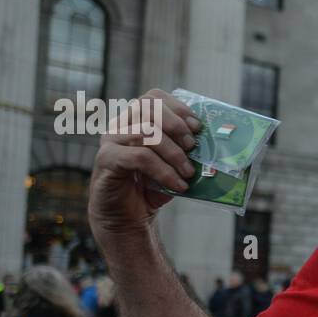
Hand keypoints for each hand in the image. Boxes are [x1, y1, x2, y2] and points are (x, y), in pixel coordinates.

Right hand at [88, 89, 200, 236]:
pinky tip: (177, 186)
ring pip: (146, 133)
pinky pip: (139, 157)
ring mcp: (110, 140)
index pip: (153, 97)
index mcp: (134, 120)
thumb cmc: (150, 189)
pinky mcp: (106, 159)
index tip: (197, 127)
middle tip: (193, 147)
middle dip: (176, 126)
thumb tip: (211, 141)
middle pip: (147, 107)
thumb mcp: (172, 165)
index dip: (178, 108)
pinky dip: (163, 171)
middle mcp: (119, 125)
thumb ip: (184, 150)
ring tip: (188, 173)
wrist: (126, 219)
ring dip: (174, 154)